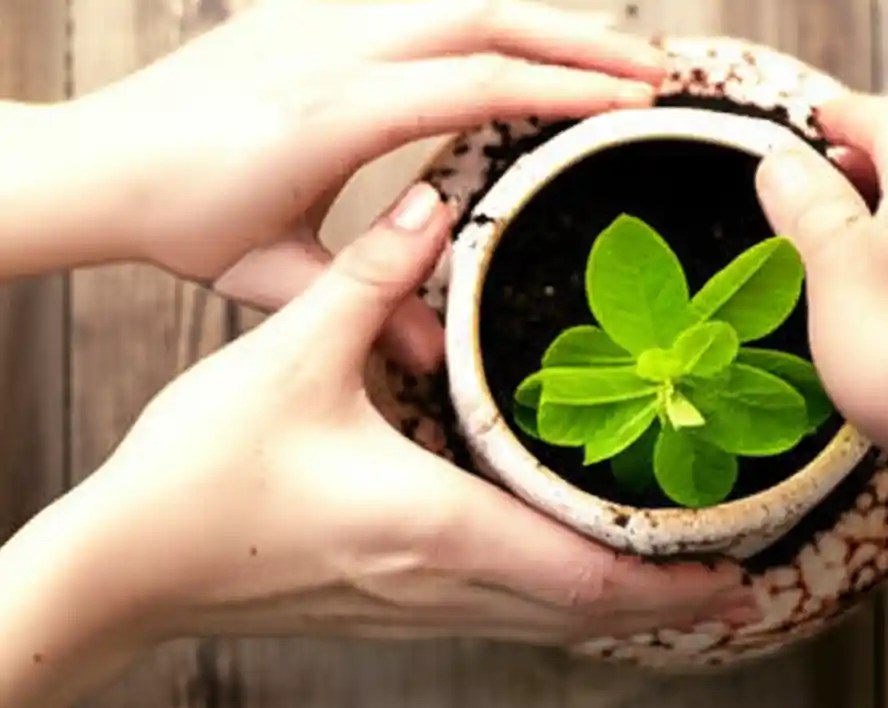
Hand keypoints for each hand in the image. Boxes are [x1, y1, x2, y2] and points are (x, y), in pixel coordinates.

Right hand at [60, 183, 752, 647]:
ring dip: (615, 604)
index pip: (583, 574)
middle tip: (736, 579)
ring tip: (676, 578)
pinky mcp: (387, 606)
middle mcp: (439, 581)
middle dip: (666, 601)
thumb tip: (430, 212)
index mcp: (434, 524)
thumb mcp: (288, 360)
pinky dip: (554, 600)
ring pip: (542, 621)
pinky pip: (498, 615)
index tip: (735, 573)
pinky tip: (565, 571)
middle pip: (581, 612)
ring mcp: (413, 605)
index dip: (669, 583)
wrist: (127, 566)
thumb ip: (369, 281)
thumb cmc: (198, 477)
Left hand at [70, 0, 663, 370]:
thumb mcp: (275, 273)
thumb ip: (367, 304)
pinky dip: (490, 18)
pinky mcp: (315, 13)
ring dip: (541, 19)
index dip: (562, 88)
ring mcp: (324, 19)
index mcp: (333, 110)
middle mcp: (335, 47)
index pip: (475, 81)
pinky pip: (424, 3)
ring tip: (608, 52)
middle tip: (655, 68)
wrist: (96, 155)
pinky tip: (525, 42)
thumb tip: (438, 357)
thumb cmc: (181, 215)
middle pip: (486, 15)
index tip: (633, 102)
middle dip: (581, 38)